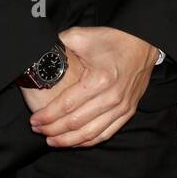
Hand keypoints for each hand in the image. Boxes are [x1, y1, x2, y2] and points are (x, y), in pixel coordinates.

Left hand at [25, 26, 157, 147]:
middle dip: (53, 129)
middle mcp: (112, 96)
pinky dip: (88, 141)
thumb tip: (38, 55)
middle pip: (76, 122)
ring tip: (51, 140)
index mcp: (99, 79)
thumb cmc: (111, 39)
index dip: (48, 115)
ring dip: (68, 140)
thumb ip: (58, 45)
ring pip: (91, 133)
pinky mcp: (128, 111)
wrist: (142, 42)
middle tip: (37, 129)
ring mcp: (122, 106)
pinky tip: (74, 142)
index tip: (34, 120)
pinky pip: (106, 133)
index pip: (67, 105)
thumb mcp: (81, 36)